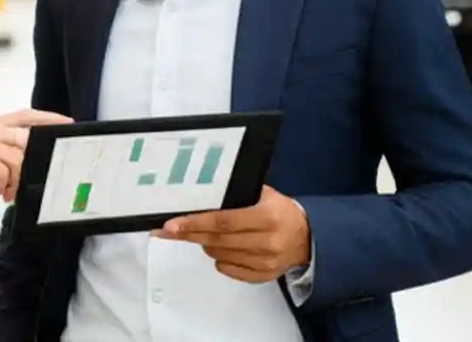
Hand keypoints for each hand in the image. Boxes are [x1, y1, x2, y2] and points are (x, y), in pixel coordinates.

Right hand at [0, 109, 71, 205]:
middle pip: (27, 137)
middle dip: (36, 159)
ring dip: (17, 181)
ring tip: (7, 193)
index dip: (48, 118)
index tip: (66, 123)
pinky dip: (3, 186)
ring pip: (18, 158)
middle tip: (37, 176)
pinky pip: (4, 171)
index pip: (25, 115)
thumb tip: (24, 161)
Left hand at [152, 186, 310, 282]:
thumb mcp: (263, 194)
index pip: (223, 221)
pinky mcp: (263, 276)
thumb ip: (236, 196)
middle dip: (188, 235)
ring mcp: (266, 262)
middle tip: (165, 231)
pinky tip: (219, 248)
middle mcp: (267, 241)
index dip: (195, 223)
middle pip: (218, 240)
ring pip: (220, 255)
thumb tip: (198, 196)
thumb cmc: (279, 211)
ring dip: (204, 244)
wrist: (306, 238)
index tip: (171, 225)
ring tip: (200, 234)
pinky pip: (229, 269)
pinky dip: (219, 258)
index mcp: (267, 216)